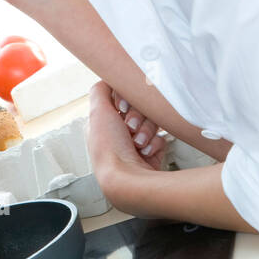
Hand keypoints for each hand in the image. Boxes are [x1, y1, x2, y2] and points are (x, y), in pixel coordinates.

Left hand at [86, 81, 165, 199]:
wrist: (128, 180)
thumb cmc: (110, 149)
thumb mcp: (98, 112)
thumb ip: (100, 90)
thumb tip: (107, 78)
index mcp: (103, 123)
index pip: (121, 100)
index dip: (125, 102)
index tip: (122, 109)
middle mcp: (117, 134)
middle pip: (138, 110)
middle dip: (137, 118)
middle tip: (130, 129)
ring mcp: (135, 144)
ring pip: (151, 122)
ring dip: (146, 132)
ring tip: (138, 144)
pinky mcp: (150, 153)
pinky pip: (160, 138)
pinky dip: (154, 144)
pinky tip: (145, 152)